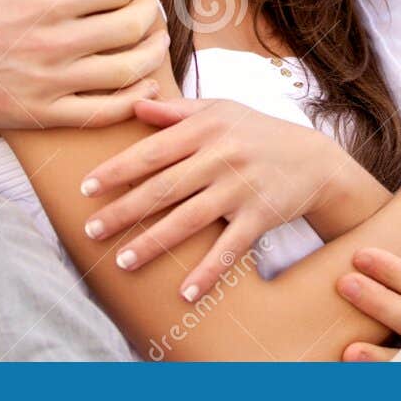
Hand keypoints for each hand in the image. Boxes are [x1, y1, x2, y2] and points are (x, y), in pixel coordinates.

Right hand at [0, 0, 168, 129]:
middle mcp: (55, 43)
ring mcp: (50, 83)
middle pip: (131, 28)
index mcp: (48, 1)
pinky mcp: (41, 113)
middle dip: (149, 13)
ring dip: (151, 53)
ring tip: (155, 40)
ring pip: (126, 72)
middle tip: (148, 8)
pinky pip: (102, 113)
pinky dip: (133, 99)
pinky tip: (144, 83)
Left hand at [78, 96, 353, 301]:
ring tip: (122, 262)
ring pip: (188, 220)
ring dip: (153, 243)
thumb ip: (176, 111)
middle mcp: (221, 156)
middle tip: (91, 230)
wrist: (314, 159)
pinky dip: (208, 273)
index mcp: (206, 128)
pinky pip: (229, 249)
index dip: (117, 170)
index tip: (86, 188)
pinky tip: (185, 294)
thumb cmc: (256, 132)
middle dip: (123, 211)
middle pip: (163, 188)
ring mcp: (241, 188)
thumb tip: (134, 106)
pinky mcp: (260, 217)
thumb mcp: (220, 111)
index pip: (152, 151)